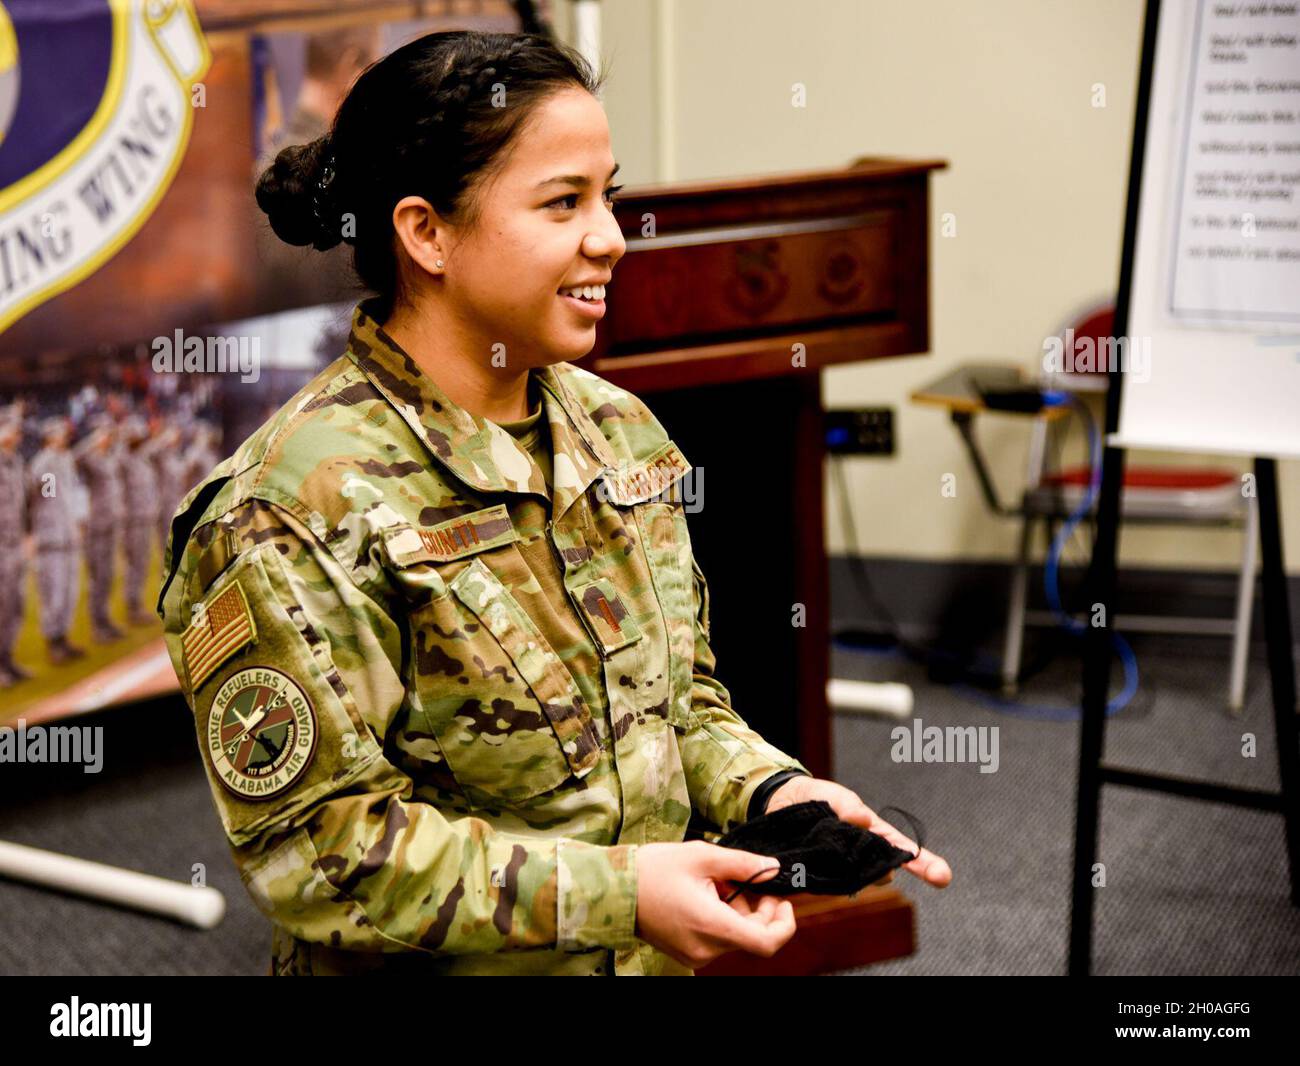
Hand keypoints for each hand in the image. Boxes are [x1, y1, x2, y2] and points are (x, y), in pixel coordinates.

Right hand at [634, 840, 796, 969]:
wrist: (612, 889)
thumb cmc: (653, 869)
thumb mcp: (702, 856)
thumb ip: (743, 865)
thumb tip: (773, 870)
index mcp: (711, 926)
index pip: (767, 942)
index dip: (784, 923)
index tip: (782, 899)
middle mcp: (706, 949)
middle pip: (752, 936)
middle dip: (759, 908)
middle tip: (749, 879)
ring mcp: (695, 954)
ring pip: (735, 936)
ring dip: (739, 911)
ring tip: (721, 883)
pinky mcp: (686, 953)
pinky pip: (718, 939)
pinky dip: (723, 918)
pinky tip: (709, 895)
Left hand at [764, 775, 951, 888]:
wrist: (780, 802)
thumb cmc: (816, 797)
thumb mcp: (834, 795)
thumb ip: (848, 806)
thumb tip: (862, 821)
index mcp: (873, 834)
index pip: (903, 850)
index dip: (925, 864)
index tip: (944, 877)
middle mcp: (860, 856)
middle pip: (880, 873)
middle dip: (876, 867)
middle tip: (853, 847)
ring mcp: (839, 869)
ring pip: (854, 881)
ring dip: (847, 870)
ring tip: (826, 846)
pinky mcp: (816, 877)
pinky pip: (826, 884)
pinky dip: (822, 876)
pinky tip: (811, 865)